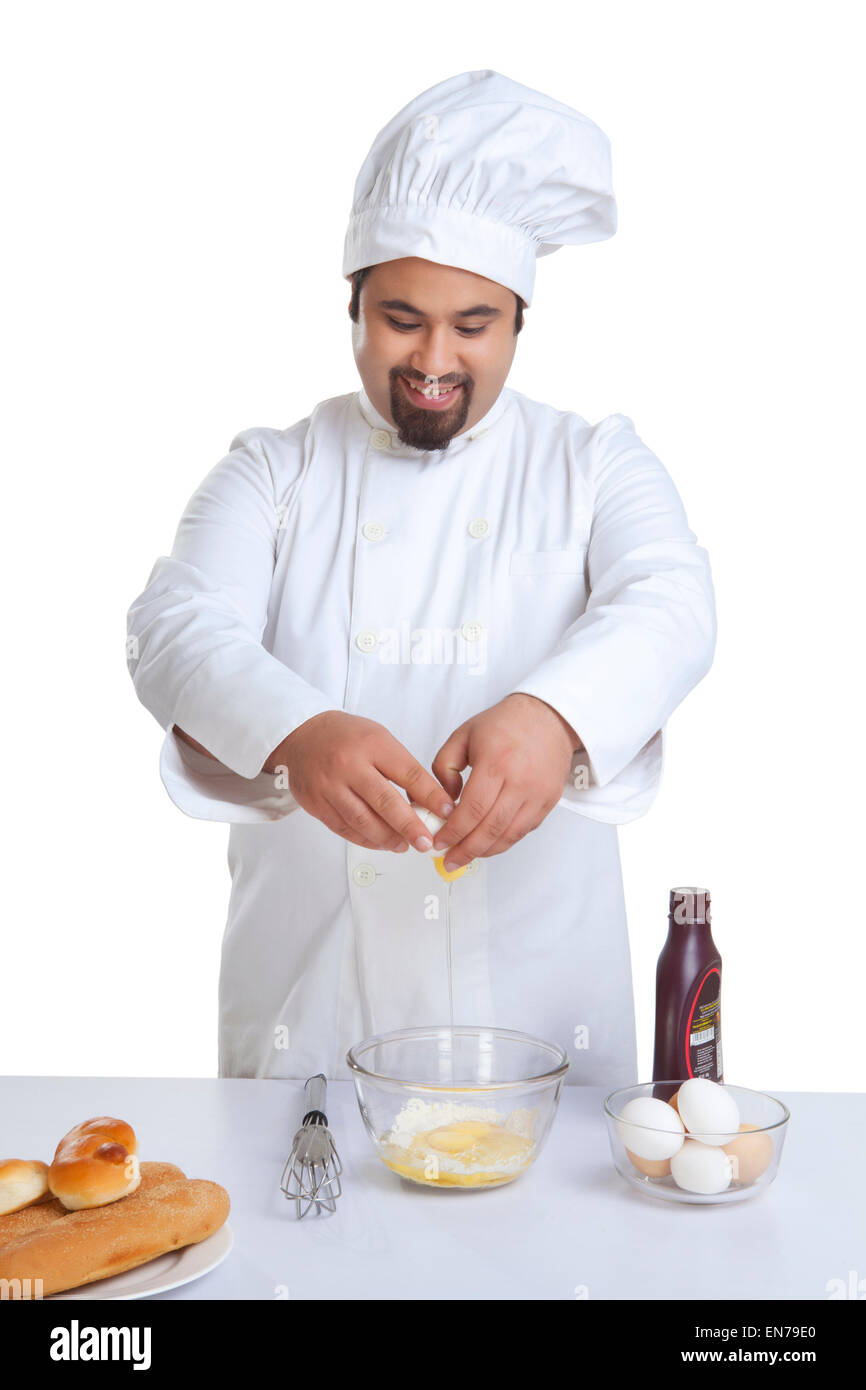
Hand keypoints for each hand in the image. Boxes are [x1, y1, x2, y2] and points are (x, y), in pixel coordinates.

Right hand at [266, 711, 454, 852]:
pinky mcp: (315, 803)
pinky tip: (381, 842)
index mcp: (372, 744)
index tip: (447, 812)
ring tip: (405, 846)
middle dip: (410, 826)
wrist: (302, 735)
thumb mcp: (379, 739)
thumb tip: (428, 803)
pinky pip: (344, 828)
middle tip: (427, 842)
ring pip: (362, 820)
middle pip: (384, 801)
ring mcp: (329, 785)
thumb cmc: (348, 737)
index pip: (408, 773)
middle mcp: (348, 764)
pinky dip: (365, 839)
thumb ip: (402, 768)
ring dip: (387, 838)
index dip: (430, 796)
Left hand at [429, 694, 581, 870]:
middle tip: (448, 860)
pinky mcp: (548, 802)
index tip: (438, 841)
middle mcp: (520, 781)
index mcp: (496, 762)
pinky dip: (504, 842)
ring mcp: (537, 794)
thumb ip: (444, 766)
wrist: (550, 718)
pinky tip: (487, 845)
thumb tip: (445, 800)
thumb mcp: (463, 734)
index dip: (453, 831)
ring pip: (509, 835)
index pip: (472, 808)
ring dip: (484, 851)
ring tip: (465, 857)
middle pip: (490, 828)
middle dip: (466, 849)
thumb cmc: (506, 724)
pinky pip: (523, 831)